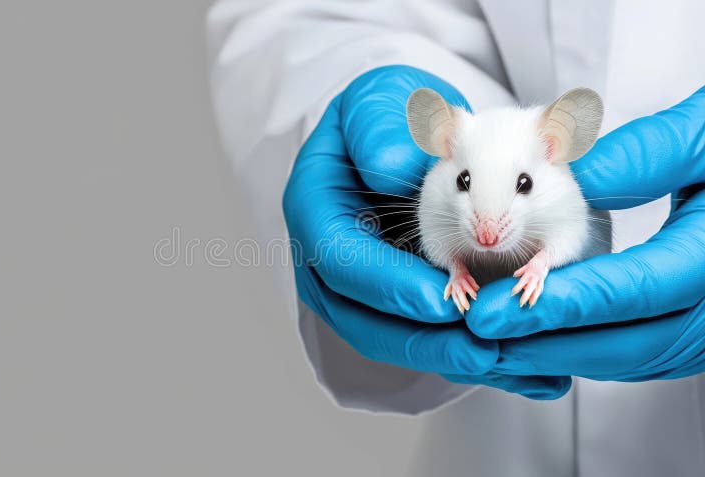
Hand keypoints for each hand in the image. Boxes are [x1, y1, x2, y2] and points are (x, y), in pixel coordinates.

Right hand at [283, 65, 569, 397]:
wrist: (390, 136)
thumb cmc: (381, 115)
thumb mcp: (375, 102)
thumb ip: (377, 128)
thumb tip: (389, 173)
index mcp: (314, 209)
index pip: (341, 261)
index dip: (388, 286)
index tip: (441, 299)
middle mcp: (325, 256)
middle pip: (361, 317)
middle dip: (421, 339)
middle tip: (480, 353)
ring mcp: (353, 283)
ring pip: (388, 336)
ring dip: (442, 354)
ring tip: (501, 364)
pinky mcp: (385, 297)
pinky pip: (412, 333)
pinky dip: (453, 350)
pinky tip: (501, 362)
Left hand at [464, 86, 704, 380]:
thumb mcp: (700, 143)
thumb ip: (647, 155)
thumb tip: (584, 170)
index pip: (632, 290)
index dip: (565, 300)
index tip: (505, 303)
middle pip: (618, 343)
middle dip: (543, 339)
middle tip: (483, 327)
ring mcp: (689, 330)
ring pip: (613, 358)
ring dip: (548, 352)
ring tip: (489, 338)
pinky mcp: (669, 334)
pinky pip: (616, 354)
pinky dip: (566, 350)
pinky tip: (520, 341)